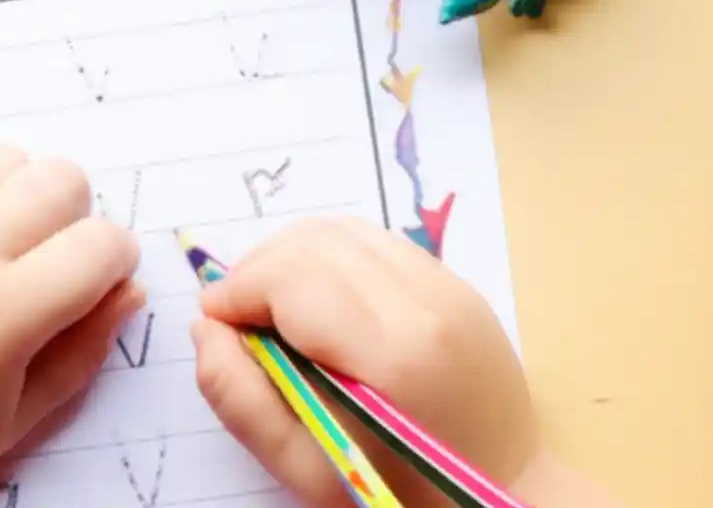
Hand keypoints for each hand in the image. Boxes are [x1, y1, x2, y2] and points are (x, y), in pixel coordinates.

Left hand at [0, 141, 143, 505]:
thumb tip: (128, 290)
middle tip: (46, 256)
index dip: (115, 260)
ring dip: (16, 192)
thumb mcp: (15, 419)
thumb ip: (84, 352)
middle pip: (61, 179)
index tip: (96, 279)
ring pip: (3, 158)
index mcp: (4, 317)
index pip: (101, 245)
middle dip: (75, 215)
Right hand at [190, 217, 538, 505]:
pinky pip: (377, 243)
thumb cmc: (400, 493)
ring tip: (275, 305)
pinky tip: (322, 301)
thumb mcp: (306, 468)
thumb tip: (206, 328)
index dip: (237, 290)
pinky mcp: (457, 284)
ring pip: (344, 230)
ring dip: (293, 256)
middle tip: (239, 317)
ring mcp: (449, 286)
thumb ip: (241, 398)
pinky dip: (333, 258)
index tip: (217, 323)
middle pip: (313, 241)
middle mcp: (427, 302)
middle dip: (258, 269)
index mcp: (392, 353)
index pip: (290, 277)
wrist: (505, 492)